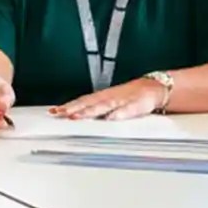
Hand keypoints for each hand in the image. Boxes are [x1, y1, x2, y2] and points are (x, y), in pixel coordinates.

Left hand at [49, 78, 165, 120]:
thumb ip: (96, 109)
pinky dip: (118, 114)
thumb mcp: (111, 102)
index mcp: (102, 97)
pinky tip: (110, 119)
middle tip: (59, 114)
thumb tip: (76, 116)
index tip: (54, 112)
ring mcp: (122, 100)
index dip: (68, 106)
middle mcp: (109, 97)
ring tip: (76, 116)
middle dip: (73, 108)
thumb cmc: (129, 96)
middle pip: (88, 103)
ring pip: (103, 105)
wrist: (153, 88)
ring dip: (89, 111)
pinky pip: (126, 110)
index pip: (82, 102)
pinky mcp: (136, 105)